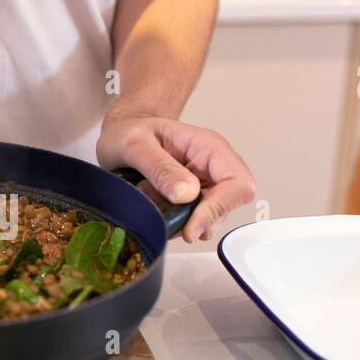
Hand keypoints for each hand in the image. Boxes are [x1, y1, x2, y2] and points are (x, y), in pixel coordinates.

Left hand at [96, 115, 255, 242]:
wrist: (120, 136)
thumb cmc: (129, 132)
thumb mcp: (135, 143)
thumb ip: (160, 167)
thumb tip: (187, 195)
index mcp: (210, 148)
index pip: (239, 185)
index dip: (218, 209)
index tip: (189, 227)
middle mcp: (213, 170)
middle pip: (225, 209)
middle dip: (193, 218)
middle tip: (158, 206)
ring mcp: (204, 189)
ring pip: (207, 222)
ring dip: (177, 220)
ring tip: (150, 196)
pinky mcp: (191, 204)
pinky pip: (189, 225)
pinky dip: (169, 222)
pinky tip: (152, 203)